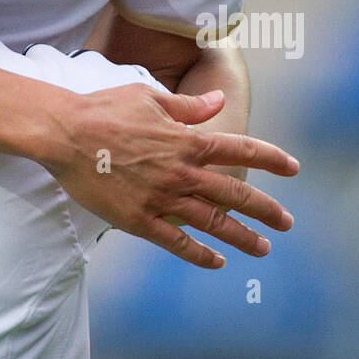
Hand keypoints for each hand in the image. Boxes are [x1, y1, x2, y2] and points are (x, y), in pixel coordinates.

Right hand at [40, 85, 297, 268]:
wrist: (64, 133)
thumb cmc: (104, 109)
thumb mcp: (149, 96)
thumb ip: (188, 105)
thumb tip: (219, 102)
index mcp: (186, 140)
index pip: (240, 149)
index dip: (271, 158)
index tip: (293, 168)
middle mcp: (181, 172)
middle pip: (235, 194)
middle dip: (266, 209)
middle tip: (287, 222)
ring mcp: (161, 198)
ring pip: (212, 223)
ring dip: (242, 237)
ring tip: (263, 249)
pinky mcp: (139, 219)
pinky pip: (177, 241)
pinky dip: (200, 254)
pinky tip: (217, 261)